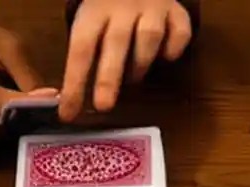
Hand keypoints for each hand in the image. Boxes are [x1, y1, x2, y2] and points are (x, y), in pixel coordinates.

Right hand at [0, 16, 56, 148]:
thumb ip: (28, 75)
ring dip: (16, 124)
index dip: (35, 107)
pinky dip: (3, 129)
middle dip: (27, 116)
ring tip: (11, 99)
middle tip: (38, 100)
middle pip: (7, 126)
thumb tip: (53, 103)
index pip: (8, 109)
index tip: (54, 99)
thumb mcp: (7, 45)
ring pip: (3, 136)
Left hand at [61, 0, 192, 120]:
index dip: (75, 82)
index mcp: (94, 9)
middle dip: (108, 78)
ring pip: (149, 36)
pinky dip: (174, 49)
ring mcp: (153, 6)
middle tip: (103, 106)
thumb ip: (85, 52)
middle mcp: (123, 6)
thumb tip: (70, 97)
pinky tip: (166, 57)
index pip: (81, 48)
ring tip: (133, 79)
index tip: (69, 113)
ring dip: (140, 64)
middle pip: (115, 43)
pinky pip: (180, 32)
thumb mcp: (89, 19)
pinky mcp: (176, 10)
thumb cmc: (108, 6)